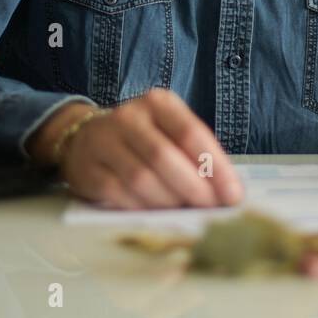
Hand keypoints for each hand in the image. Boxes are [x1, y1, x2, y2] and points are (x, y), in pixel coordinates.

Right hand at [42, 88, 243, 209]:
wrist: (84, 140)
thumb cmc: (142, 140)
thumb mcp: (169, 134)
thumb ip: (196, 156)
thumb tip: (228, 193)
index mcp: (157, 103)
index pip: (191, 132)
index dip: (215, 167)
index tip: (233, 195)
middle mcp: (129, 117)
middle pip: (164, 156)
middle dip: (194, 188)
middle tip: (212, 209)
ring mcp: (104, 142)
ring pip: (141, 178)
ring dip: (169, 201)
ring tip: (186, 212)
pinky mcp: (88, 169)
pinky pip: (120, 194)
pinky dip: (143, 208)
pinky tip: (157, 213)